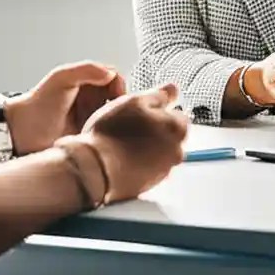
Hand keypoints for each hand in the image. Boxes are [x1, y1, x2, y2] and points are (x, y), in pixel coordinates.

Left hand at [5, 61, 125, 155]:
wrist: (21, 133)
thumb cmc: (37, 105)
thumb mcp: (61, 78)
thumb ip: (85, 70)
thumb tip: (110, 74)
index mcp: (87, 80)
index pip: (115, 78)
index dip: (118, 87)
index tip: (115, 98)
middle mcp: (92, 98)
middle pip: (120, 98)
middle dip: (120, 107)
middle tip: (112, 116)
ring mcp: (91, 118)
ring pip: (116, 117)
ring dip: (115, 122)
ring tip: (105, 128)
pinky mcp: (90, 136)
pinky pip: (108, 135)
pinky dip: (109, 136)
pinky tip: (102, 139)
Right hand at [64, 82, 188, 202]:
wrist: (96, 168)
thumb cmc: (113, 134)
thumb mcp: (135, 101)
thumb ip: (159, 95)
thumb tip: (172, 89)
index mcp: (177, 128)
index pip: (178, 114)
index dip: (159, 111)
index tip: (143, 112)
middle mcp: (176, 151)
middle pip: (171, 135)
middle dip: (155, 131)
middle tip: (130, 126)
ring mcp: (164, 170)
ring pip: (159, 153)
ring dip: (147, 147)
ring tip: (123, 144)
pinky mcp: (150, 184)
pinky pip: (149, 168)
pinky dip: (139, 163)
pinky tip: (122, 158)